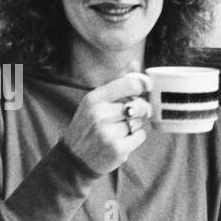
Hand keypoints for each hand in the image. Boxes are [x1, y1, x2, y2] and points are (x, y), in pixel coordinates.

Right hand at [62, 59, 153, 174]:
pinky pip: (141, 135)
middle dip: (141, 109)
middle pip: (139, 105)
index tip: (145, 89)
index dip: (143, 85)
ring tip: (119, 130)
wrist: (75, 157)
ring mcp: (108, 132)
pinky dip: (136, 138)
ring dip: (135, 125)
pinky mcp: (117, 149)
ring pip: (140, 121)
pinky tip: (122, 140)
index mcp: (94, 98)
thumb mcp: (96, 101)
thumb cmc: (88, 125)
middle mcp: (100, 114)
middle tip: (134, 114)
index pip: (129, 83)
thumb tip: (134, 63)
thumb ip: (117, 82)